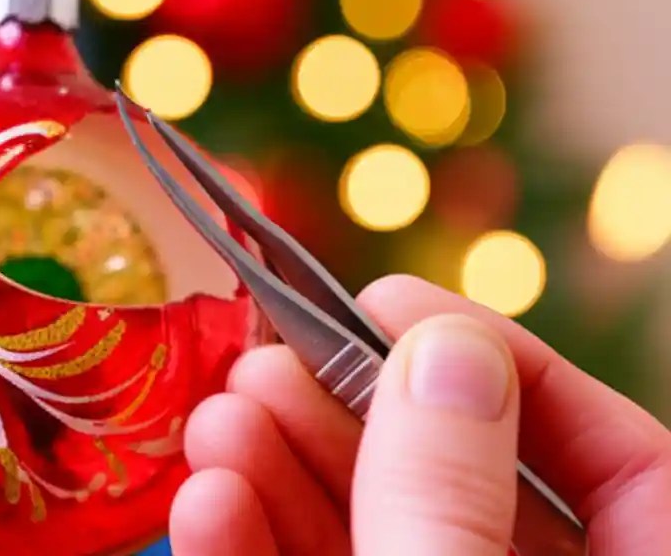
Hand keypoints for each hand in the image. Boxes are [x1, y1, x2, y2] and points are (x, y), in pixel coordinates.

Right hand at [170, 274, 670, 555]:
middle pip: (466, 492)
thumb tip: (447, 350)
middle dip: (356, 417)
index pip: (630, 466)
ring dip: (283, 476)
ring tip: (223, 415)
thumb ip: (450, 497)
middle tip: (276, 357)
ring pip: (372, 541)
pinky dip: (252, 551)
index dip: (515, 369)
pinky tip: (209, 501)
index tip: (393, 308)